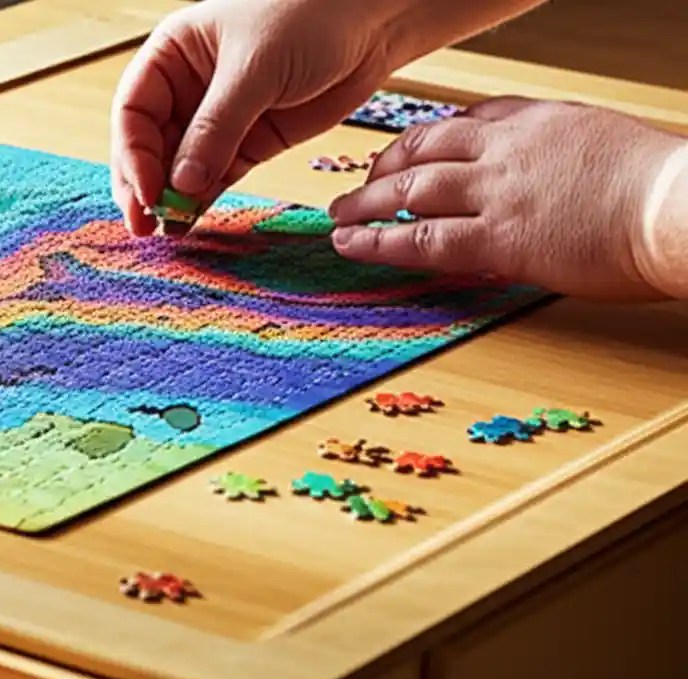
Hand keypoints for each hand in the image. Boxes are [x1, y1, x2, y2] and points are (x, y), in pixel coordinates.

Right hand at [110, 0, 398, 234]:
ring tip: (166, 231)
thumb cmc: (309, 16)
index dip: (133, 153)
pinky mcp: (250, 143)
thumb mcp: (255, 68)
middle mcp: (187, 88)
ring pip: (180, 167)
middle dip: (144, 184)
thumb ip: (216, 128)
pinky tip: (191, 222)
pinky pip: (215, 178)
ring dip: (171, 200)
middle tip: (145, 224)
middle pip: (149, 144)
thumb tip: (180, 184)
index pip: (134, 110)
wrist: (371, 21)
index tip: (147, 189)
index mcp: (173, 54)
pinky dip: (202, 201)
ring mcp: (218, 119)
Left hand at [328, 98, 687, 299]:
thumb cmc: (659, 185)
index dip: (427, 140)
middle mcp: (508, 149)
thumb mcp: (603, 146)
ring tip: (339, 215)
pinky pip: (422, 238)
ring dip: (367, 201)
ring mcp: (499, 192)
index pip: (465, 122)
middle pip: (426, 148)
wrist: (680, 206)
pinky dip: (380, 241)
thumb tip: (550, 180)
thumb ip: (562, 156)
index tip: (408, 154)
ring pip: (412, 189)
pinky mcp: (499, 237)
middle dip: (385, 165)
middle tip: (360, 183)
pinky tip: (353, 244)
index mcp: (538, 121)